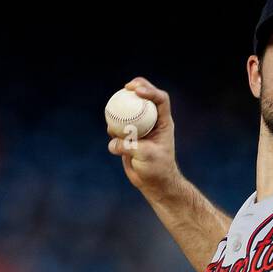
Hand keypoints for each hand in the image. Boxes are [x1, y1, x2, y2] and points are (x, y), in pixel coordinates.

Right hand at [107, 76, 178, 200]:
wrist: (154, 184)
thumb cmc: (156, 170)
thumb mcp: (146, 156)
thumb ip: (129, 146)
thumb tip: (113, 142)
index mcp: (163, 122)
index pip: (161, 99)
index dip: (150, 91)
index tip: (137, 92)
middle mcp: (152, 122)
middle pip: (145, 98)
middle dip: (137, 87)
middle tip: (126, 87)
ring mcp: (140, 128)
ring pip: (130, 110)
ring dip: (122, 105)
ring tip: (114, 107)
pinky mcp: (129, 138)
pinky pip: (119, 127)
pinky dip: (114, 126)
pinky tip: (110, 129)